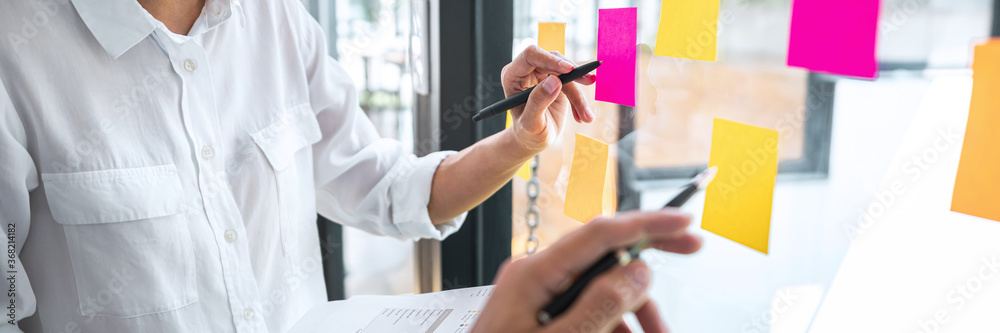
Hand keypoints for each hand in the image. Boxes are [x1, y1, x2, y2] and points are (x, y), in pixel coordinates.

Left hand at [472, 210, 702, 332]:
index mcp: (533, 274)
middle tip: (691, 252)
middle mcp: (534, 275)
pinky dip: (612, 325)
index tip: (685, 222)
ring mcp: (536, 295)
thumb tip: (637, 270)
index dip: (648, 223)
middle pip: (604, 256)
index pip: (600, 233)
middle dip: (647, 268)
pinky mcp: (539, 314)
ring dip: (634, 312)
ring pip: (601, 289)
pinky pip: (586, 309)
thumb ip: (599, 306)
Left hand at [502, 45, 595, 153]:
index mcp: (512, 76)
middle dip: (572, 75)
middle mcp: (527, 70)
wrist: (534, 139)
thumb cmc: (527, 133)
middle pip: (553, 60)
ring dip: (579, 95)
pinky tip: (582, 117)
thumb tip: (554, 80)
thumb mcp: (531, 123)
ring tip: (586, 117)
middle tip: (589, 82)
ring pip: (567, 73)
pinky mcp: (556, 80)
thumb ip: (538, 102)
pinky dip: (579, 100)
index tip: (569, 69)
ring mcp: (542, 74)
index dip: (550, 59)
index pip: (530, 56)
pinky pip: (573, 82)